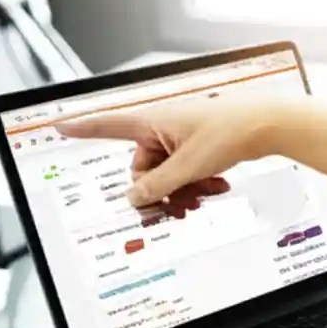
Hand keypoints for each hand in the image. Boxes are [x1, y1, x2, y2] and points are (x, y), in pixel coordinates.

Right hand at [56, 94, 295, 208]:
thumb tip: (134, 198)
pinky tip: (215, 189)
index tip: (59, 126)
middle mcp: (163, 126)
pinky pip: (185, 171)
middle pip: (143, 167)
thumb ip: (157, 186)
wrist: (268, 124)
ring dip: (181, 190)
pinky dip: (196, 183)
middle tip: (179, 205)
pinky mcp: (198, 144)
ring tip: (202, 199)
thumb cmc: (231, 130)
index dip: (82, 128)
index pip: (107, 125)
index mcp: (152, 122)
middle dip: (159, 189)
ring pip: (167, 173)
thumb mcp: (188, 167)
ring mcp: (181, 136)